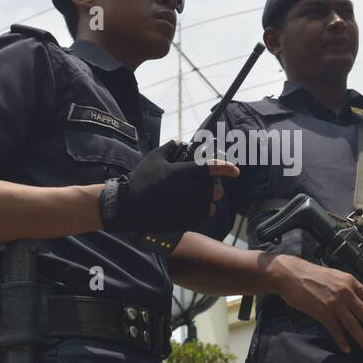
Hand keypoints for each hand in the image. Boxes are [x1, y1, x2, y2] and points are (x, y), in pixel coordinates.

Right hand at [103, 140, 238, 231]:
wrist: (126, 205)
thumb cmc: (139, 179)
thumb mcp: (153, 158)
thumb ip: (169, 148)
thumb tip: (181, 142)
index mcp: (179, 173)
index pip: (209, 169)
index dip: (226, 168)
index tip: (236, 171)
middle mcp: (184, 190)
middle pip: (213, 190)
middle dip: (215, 189)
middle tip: (211, 188)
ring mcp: (183, 207)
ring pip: (209, 207)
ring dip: (209, 203)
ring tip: (201, 201)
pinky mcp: (180, 221)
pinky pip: (200, 219)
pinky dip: (200, 214)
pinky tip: (192, 210)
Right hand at [268, 254, 362, 354]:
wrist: (291, 275)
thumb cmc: (310, 274)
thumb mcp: (334, 275)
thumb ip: (346, 286)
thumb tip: (356, 298)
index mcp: (350, 282)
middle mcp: (345, 293)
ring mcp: (334, 304)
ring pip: (353, 325)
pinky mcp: (322, 313)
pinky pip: (336, 330)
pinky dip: (342, 341)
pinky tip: (347, 348)